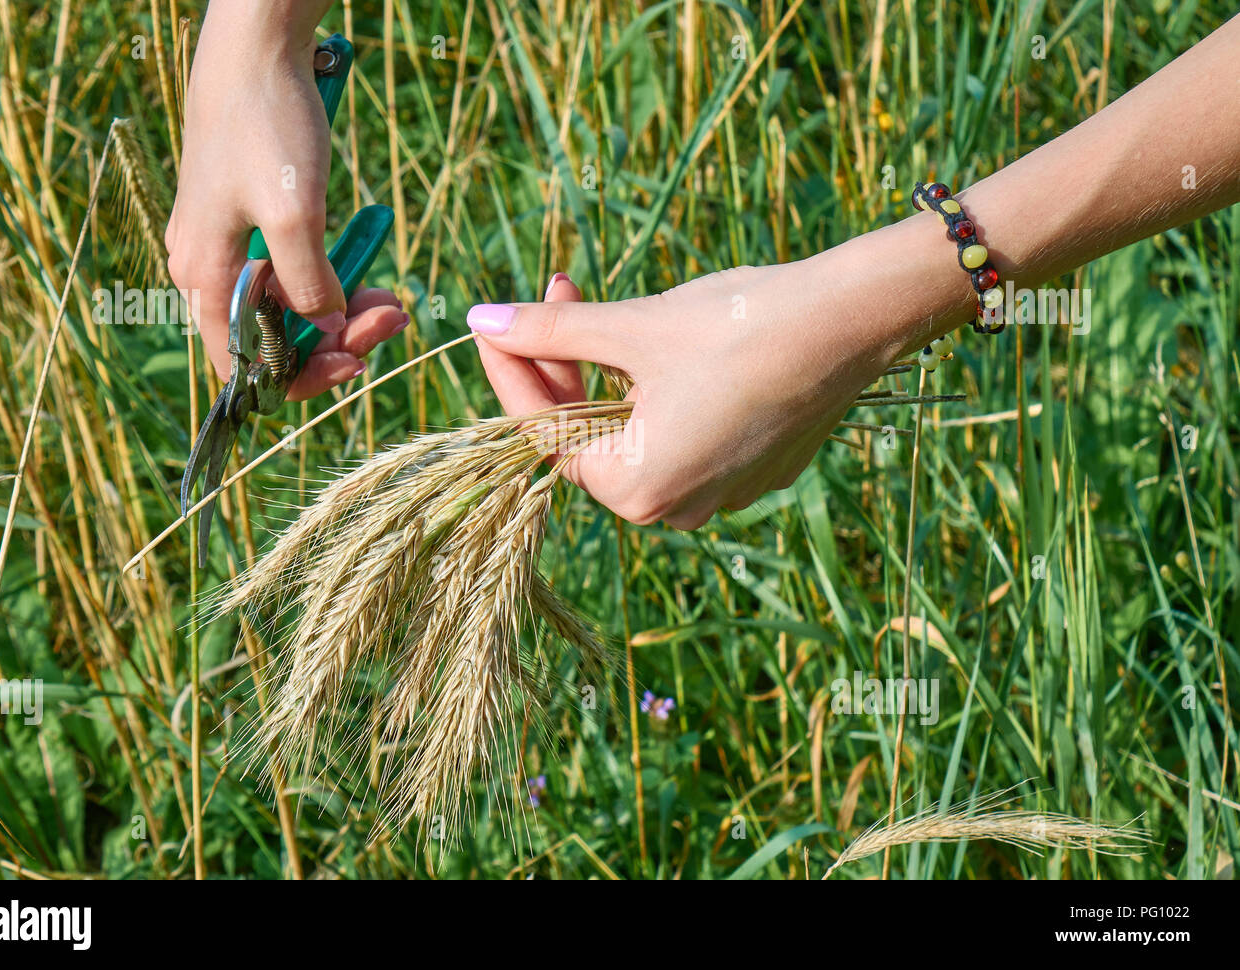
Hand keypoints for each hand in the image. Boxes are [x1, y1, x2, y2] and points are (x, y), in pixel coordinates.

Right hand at [165, 2, 406, 399]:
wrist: (257, 46)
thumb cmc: (267, 124)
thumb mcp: (294, 215)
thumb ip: (309, 285)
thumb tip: (326, 331)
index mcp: (204, 276)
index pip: (244, 367)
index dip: (300, 377)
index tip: (356, 360)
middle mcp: (208, 267)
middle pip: (273, 338)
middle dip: (336, 337)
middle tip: (392, 315)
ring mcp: (227, 243)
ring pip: (288, 306)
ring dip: (341, 311)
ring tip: (392, 298)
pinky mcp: (250, 220)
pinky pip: (292, 271)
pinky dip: (332, 279)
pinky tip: (368, 274)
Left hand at [470, 218, 966, 529]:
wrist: (855, 321)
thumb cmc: (740, 326)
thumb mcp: (632, 328)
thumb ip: (549, 333)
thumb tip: (479, 321)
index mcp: (637, 489)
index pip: (544, 435)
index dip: (512, 371)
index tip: (496, 320)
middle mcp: (675, 509)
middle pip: (589, 434)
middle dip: (564, 362)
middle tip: (557, 291)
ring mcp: (718, 494)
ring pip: (634, 431)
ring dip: (607, 371)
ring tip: (603, 307)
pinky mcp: (751, 469)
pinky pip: (680, 433)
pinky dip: (656, 390)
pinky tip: (658, 341)